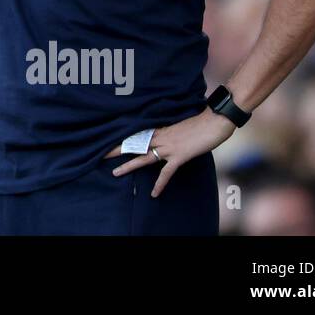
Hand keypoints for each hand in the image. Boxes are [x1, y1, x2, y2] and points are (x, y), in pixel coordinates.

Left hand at [103, 109, 234, 196]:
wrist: (214, 120)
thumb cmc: (201, 121)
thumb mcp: (181, 125)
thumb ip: (171, 132)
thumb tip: (167, 136)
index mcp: (161, 129)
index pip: (137, 133)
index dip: (124, 138)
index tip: (108, 139)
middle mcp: (161, 137)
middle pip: (135, 144)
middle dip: (117, 149)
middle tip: (100, 153)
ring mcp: (169, 147)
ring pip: (144, 157)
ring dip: (129, 165)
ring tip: (115, 173)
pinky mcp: (179, 156)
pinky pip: (166, 172)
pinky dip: (160, 183)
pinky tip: (153, 193)